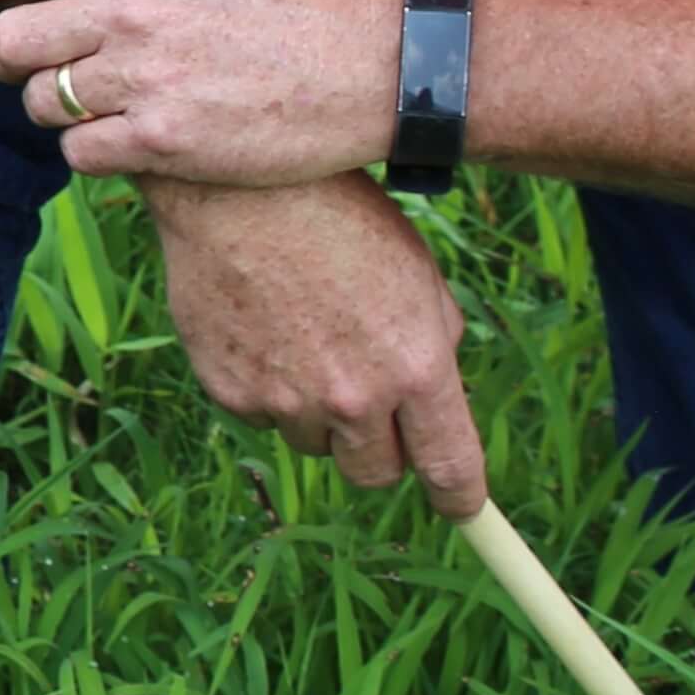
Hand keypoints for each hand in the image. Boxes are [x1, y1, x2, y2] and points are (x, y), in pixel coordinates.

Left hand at [0, 0, 406, 186]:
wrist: (387, 64)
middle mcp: (130, 11)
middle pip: (13, 39)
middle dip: (7, 55)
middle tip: (23, 65)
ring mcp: (144, 78)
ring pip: (42, 101)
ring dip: (53, 107)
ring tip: (82, 105)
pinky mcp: (166, 141)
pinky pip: (81, 154)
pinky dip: (89, 152)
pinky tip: (116, 142)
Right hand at [151, 174, 485, 507]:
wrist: (235, 186)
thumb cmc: (338, 216)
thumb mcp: (415, 271)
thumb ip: (435, 339)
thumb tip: (436, 396)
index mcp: (416, 366)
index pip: (449, 467)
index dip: (461, 498)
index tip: (462, 508)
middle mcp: (355, 397)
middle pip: (375, 474)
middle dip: (380, 450)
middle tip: (368, 402)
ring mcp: (287, 401)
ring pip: (314, 442)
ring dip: (317, 411)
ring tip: (303, 334)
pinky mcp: (231, 393)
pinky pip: (261, 413)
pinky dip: (266, 386)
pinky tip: (261, 324)